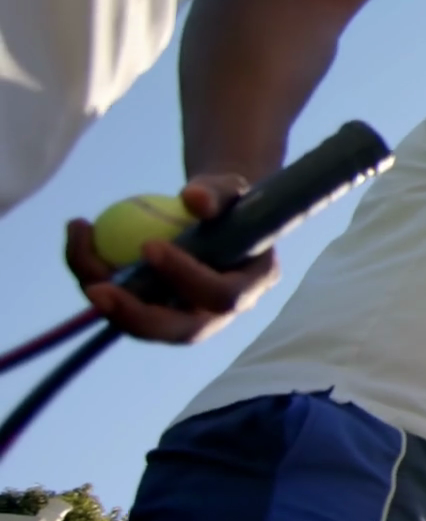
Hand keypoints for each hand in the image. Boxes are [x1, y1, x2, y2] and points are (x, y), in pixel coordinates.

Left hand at [65, 174, 279, 342]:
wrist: (213, 217)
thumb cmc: (228, 202)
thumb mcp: (229, 189)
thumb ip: (217, 192)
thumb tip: (192, 198)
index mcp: (250, 285)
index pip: (221, 295)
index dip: (186, 278)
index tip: (149, 246)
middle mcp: (220, 313)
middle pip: (182, 331)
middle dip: (136, 315)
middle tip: (97, 289)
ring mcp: (186, 318)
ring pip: (144, 326)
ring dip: (106, 296)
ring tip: (80, 246)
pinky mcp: (154, 314)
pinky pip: (121, 305)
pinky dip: (93, 272)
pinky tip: (80, 232)